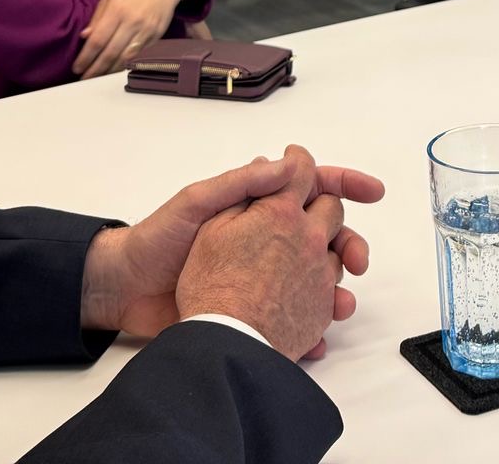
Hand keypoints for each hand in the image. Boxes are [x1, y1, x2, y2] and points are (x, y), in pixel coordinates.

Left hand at [74, 0, 179, 77]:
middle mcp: (132, 21)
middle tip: (85, 79)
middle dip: (95, 69)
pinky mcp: (156, 36)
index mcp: (117, 10)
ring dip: (110, 71)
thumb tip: (84, 37)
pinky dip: (125, 64)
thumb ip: (97, 18)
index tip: (77, 68)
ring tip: (98, 78)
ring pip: (125, 58)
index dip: (86, 57)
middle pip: (110, 52)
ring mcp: (146, 30)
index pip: (98, 40)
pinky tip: (115, 70)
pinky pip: (139, 55)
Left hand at [80, 148, 383, 349]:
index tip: (373, 191)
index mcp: (255, 203)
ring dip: (335, 288)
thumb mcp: (195, 203)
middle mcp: (265, 234)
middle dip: (348, 243)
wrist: (125, 291)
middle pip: (323, 231)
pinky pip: (293, 315)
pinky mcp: (253, 306)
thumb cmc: (155, 240)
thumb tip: (288, 162)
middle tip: (356, 261)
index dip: (343, 184)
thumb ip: (240, 184)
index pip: (309, 184)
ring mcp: (262, 272)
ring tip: (340, 304)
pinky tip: (316, 335)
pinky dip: (311, 326)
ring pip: (315, 276)